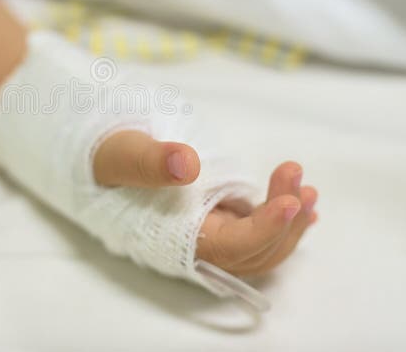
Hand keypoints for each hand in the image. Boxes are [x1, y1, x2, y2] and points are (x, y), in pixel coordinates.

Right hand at [93, 131, 317, 275]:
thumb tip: (186, 163)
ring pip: (260, 246)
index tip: (291, 202)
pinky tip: (302, 202)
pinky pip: (257, 230)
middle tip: (295, 174)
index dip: (263, 231)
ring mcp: (210, 231)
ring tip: (306, 187)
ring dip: (289, 221)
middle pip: (253, 254)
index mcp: (173, 238)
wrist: (99, 159)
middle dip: (283, 221)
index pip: (228, 249)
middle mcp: (196, 244)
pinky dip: (284, 218)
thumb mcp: (123, 152)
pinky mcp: (218, 217)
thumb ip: (150, 161)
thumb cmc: (107, 158)